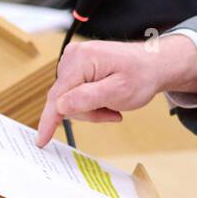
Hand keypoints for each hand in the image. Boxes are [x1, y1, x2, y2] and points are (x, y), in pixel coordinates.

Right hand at [34, 34, 196, 147]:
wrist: (155, 64)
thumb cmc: (142, 75)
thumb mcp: (119, 91)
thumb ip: (88, 99)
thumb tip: (59, 106)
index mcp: (81, 59)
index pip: (57, 96)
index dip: (49, 121)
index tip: (41, 141)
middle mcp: (73, 56)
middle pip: (64, 100)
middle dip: (87, 112)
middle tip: (112, 113)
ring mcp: (75, 60)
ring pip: (69, 100)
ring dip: (91, 109)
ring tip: (114, 104)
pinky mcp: (78, 67)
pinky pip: (75, 95)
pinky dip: (91, 103)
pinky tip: (108, 100)